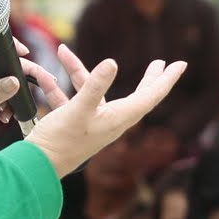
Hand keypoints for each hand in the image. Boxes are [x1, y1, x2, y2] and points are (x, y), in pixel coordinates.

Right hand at [26, 45, 185, 177]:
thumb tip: (112, 62)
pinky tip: (42, 75)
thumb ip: (94, 86)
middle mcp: (110, 120)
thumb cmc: (61, 142)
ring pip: (92, 89)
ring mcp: (92, 121)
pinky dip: (57, 85)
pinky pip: (69, 97)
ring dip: (77, 70)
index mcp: (118, 118)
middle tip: (161, 63)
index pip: (150, 96)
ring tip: (64, 52)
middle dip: (147, 78)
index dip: (166, 80)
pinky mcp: (74, 123)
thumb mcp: (78, 111)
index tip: (181, 64)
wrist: (37, 167)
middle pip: (136, 95)